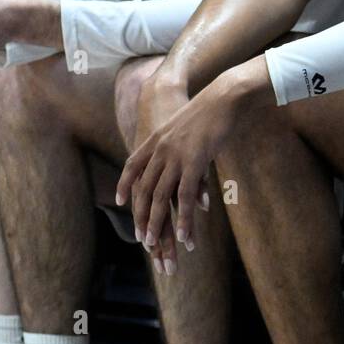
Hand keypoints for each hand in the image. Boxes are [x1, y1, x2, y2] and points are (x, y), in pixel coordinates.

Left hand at [116, 73, 239, 270]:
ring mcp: (175, 157)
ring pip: (161, 198)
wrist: (223, 96)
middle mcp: (160, 150)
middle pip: (145, 189)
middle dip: (142, 217)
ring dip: (158, 225)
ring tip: (156, 246)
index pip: (133, 165)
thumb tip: (183, 152)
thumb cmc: (210, 109)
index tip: (121, 201)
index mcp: (156, 139)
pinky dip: (183, 219)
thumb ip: (179, 141)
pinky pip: (184, 197)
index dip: (125, 184)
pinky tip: (184, 235)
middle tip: (142, 240)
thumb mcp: (185, 123)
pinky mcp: (193, 163)